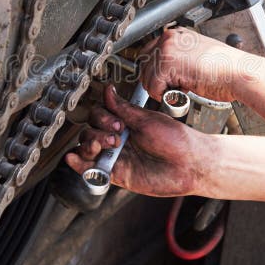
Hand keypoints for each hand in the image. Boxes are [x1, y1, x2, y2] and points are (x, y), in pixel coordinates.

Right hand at [65, 85, 214, 196]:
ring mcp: (117, 157)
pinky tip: (74, 158)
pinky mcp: (117, 174)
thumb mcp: (147, 119)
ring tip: (103, 146)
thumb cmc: (176, 141)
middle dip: (97, 132)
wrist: (190, 164)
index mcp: (126, 123)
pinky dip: (79, 164)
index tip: (117, 122)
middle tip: (116, 136)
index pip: (99, 116)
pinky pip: (91, 170)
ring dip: (89, 145)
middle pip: (90, 131)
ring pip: (88, 149)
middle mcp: (119, 140)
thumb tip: (108, 90)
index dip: (102, 117)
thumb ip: (123, 109)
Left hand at [139, 27, 254, 102]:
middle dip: (156, 82)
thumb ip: (179, 58)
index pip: (148, 54)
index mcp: (176, 35)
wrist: (240, 73)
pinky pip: (154, 88)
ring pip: (147, 79)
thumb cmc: (226, 69)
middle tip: (178, 87)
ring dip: (162, 90)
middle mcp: (169, 39)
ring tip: (184, 88)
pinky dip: (166, 96)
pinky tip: (184, 90)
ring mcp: (167, 49)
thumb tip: (163, 72)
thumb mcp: (197, 56)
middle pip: (144, 66)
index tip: (166, 82)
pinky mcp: (167, 64)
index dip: (155, 73)